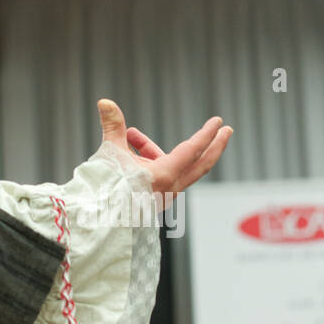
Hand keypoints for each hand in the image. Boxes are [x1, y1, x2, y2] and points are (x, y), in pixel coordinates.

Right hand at [98, 99, 231, 205]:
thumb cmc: (104, 188)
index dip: (206, 134)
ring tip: (130, 135)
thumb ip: (112, 126)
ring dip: (156, 150)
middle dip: (214, 145)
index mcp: (165, 176)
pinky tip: (129, 149)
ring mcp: (164, 195)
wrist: (96, 222)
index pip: (193, 150)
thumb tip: (105, 101)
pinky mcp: (155, 200)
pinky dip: (150, 160)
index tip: (219, 122)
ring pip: (173, 166)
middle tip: (226, 130)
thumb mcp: (110, 153)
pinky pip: (160, 174)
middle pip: (200, 164)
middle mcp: (170, 188)